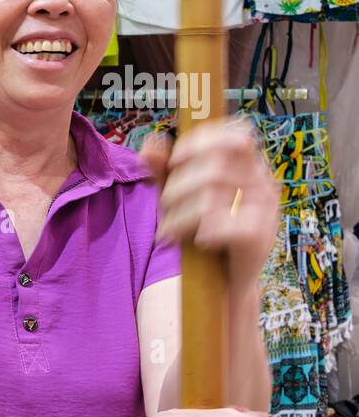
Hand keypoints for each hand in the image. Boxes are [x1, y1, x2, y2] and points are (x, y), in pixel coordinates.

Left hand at [139, 121, 279, 288]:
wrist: (222, 280)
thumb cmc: (202, 229)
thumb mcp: (178, 195)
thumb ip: (164, 169)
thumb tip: (151, 142)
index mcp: (248, 165)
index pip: (237, 135)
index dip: (202, 142)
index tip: (175, 160)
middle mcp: (262, 182)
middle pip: (215, 166)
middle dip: (178, 187)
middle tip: (164, 207)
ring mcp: (265, 209)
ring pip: (212, 196)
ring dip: (179, 215)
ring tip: (169, 230)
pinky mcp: (260, 237)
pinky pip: (225, 224)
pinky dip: (201, 232)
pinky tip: (197, 240)